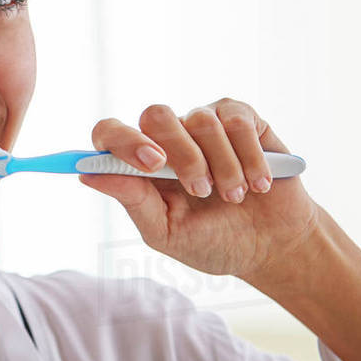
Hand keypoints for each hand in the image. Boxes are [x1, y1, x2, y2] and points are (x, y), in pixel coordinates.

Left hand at [78, 98, 320, 281]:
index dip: (123, 140)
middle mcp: (168, 137)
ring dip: (223, 166)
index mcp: (139, 163)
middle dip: (183, 156)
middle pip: (156, 115)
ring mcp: (203, 122)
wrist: (272, 246)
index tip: (151, 164)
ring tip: (235, 197)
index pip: (110, 132)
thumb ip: (132, 200)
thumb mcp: (167, 232)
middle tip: (201, 191)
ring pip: (201, 121)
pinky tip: (259, 184)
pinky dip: (250, 157)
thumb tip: (88, 175)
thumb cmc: (213, 240)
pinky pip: (237, 120)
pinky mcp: (241, 118)